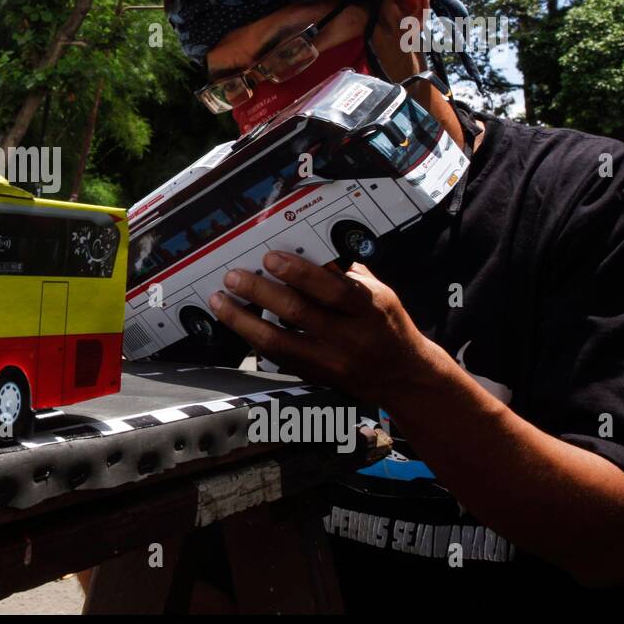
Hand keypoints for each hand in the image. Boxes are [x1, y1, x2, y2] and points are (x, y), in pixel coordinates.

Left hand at [207, 250, 449, 404]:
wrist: (403, 376)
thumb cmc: (385, 323)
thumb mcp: (377, 292)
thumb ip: (344, 272)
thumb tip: (307, 245)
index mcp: (370, 310)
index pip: (334, 290)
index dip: (301, 273)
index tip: (271, 258)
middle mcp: (350, 338)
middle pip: (299, 314)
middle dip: (260, 292)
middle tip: (233, 276)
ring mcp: (330, 362)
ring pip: (278, 342)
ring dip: (243, 319)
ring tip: (220, 300)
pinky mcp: (315, 377)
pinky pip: (276, 356)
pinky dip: (252, 337)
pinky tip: (235, 321)